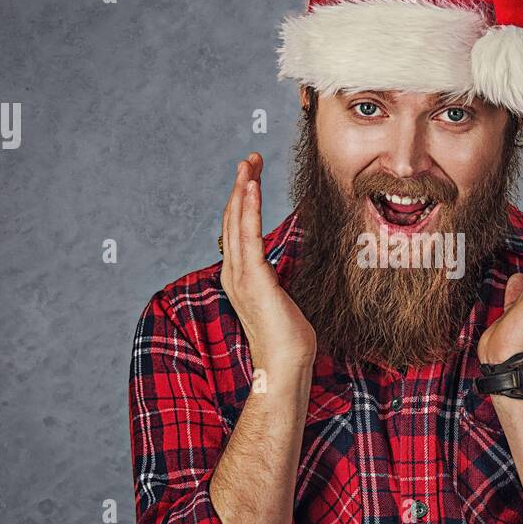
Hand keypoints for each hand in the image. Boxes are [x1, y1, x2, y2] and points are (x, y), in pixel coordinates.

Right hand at [220, 152, 316, 374]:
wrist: (286, 364)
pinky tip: (252, 188)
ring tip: (249, 164)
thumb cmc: (289, 338)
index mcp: (240, 276)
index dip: (243, 200)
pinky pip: (248, 236)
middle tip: (250, 159)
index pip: (238, 229)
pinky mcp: (253, 278)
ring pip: (237, 222)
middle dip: (241, 186)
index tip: (251, 176)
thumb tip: (287, 265)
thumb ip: (278, 278)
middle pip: (233, 219)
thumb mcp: (284, 297)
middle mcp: (233, 272)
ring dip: (243, 189)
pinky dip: (249, 209)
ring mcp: (240, 275)